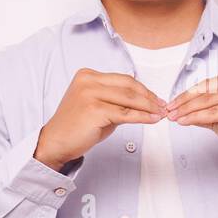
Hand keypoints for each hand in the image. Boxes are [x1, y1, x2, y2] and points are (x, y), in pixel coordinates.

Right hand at [33, 68, 166, 170]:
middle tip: (162, 106)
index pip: (123, 79)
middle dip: (149, 97)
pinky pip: (125, 113)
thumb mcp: (98, 107)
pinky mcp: (95, 110)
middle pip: (128, 86)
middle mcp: (88, 81)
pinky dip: (142, 117)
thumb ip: (117, 100)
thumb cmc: (76, 127)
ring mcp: (90, 94)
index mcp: (88, 75)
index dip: (143, 89)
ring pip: (129, 98)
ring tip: (160, 114)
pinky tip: (152, 120)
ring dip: (149, 107)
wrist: (56, 142)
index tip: (156, 98)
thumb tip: (144, 102)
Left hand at [165, 72, 217, 163]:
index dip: (190, 93)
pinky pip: (214, 113)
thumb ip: (207, 111)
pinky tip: (185, 121)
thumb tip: (183, 110)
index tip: (174, 102)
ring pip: (208, 101)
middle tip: (169, 109)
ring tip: (174, 117)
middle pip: (207, 90)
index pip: (210, 83)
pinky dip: (196, 117)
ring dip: (187, 110)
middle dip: (184, 101)